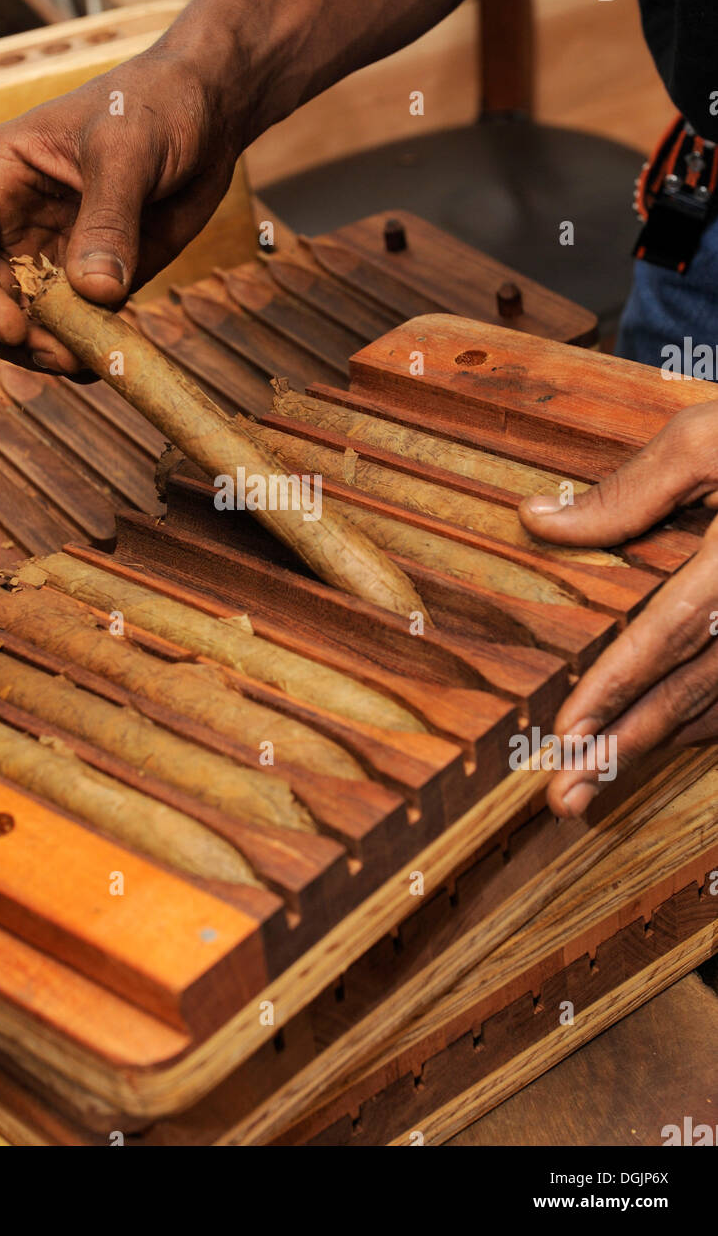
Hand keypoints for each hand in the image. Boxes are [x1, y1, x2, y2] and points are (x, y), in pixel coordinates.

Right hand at [0, 48, 243, 374]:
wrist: (207, 112)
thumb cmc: (155, 104)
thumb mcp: (128, 150)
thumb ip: (109, 220)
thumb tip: (94, 293)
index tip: (14, 329)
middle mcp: (14, 222)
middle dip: (12, 336)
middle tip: (62, 358)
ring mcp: (52, 254)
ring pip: (25, 322)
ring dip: (48, 352)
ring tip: (88, 362)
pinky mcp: (91, 277)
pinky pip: (73, 327)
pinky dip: (84, 349)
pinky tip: (108, 359)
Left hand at [519, 402, 717, 817]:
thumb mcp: (711, 438)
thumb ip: (629, 490)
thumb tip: (536, 521)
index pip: (668, 634)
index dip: (614, 686)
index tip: (563, 731)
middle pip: (693, 690)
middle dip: (626, 746)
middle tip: (567, 798)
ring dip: (661, 744)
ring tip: (599, 783)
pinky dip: (710, 723)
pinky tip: (669, 739)